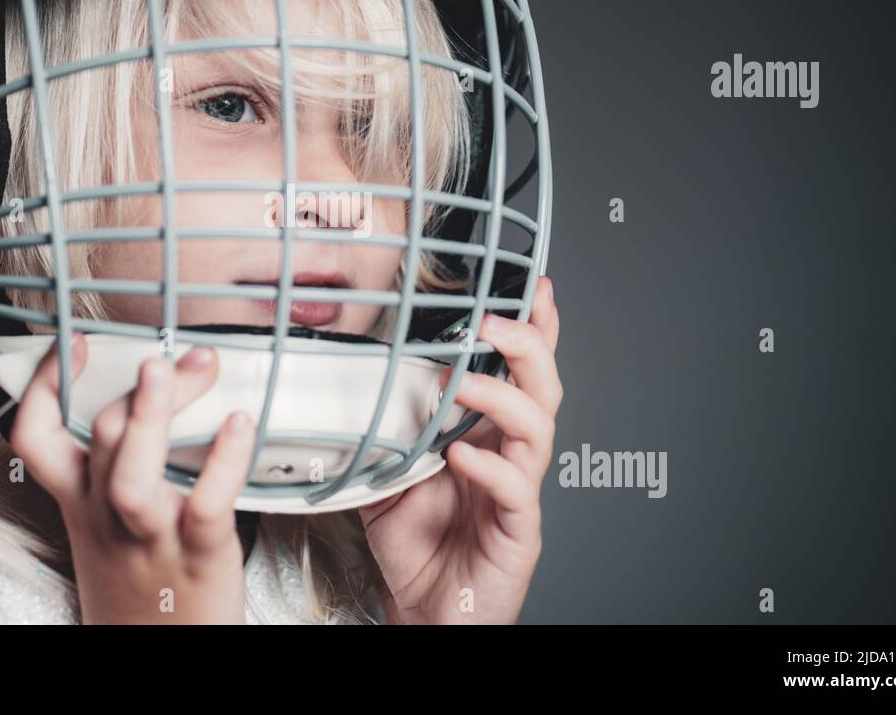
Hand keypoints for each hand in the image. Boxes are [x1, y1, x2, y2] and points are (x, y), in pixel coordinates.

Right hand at [10, 334, 257, 623]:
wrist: (158, 654)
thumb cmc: (140, 588)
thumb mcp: (104, 528)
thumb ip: (112, 471)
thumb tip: (141, 404)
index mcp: (82, 504)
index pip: (37, 438)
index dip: (45, 385)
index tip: (73, 343)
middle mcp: (108, 516)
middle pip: (102, 438)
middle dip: (135, 384)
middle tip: (168, 353)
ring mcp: (152, 537)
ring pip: (134, 473)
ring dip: (154, 415)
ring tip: (181, 369)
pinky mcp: (199, 556)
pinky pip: (207, 505)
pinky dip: (223, 461)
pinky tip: (240, 425)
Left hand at [360, 276, 561, 623]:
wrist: (425, 608)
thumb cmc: (416, 543)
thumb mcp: (387, 471)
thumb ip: (383, 429)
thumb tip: (351, 382)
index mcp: (487, 432)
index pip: (521, 369)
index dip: (534, 326)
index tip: (536, 286)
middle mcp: (511, 454)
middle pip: (544, 385)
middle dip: (526, 344)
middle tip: (493, 321)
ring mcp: (519, 490)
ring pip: (537, 428)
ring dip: (500, 395)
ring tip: (459, 381)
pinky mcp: (518, 531)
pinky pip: (517, 491)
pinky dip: (491, 468)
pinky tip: (461, 455)